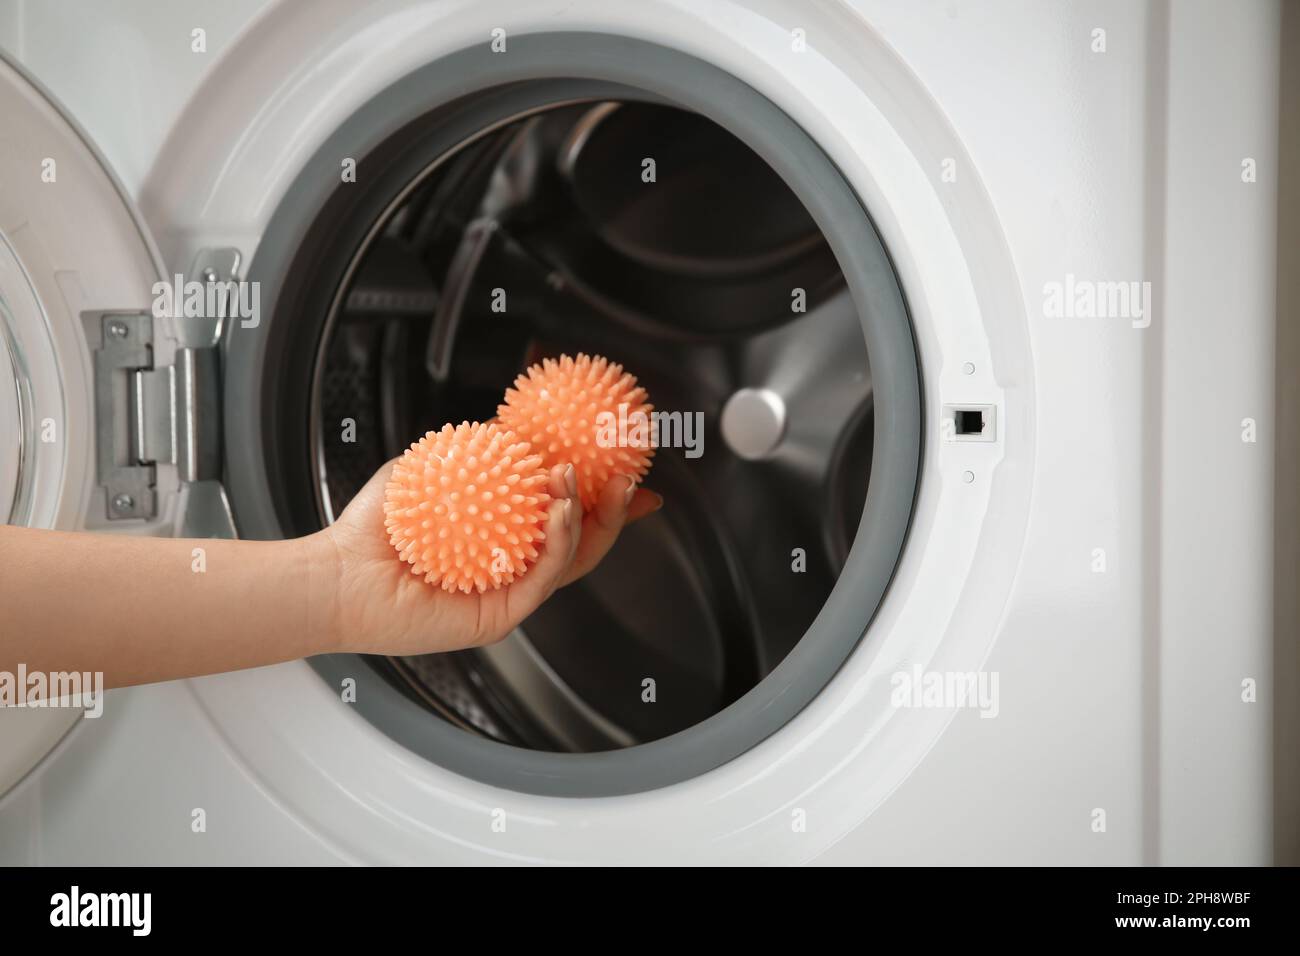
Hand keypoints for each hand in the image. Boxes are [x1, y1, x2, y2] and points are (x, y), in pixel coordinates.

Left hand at [311, 459, 660, 655]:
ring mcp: (508, 596)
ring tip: (584, 483)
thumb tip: (509, 423)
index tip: (628, 471)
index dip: (601, 499)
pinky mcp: (499, 617)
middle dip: (614, 513)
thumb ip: (470, 451)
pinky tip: (560, 512)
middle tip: (630, 479)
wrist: (339, 575)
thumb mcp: (428, 471)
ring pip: (570, 562)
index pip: (562, 518)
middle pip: (581, 544)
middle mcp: (510, 571)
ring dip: (587, 521)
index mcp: (501, 542)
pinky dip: (559, 544)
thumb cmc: (373, 530)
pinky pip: (542, 579)